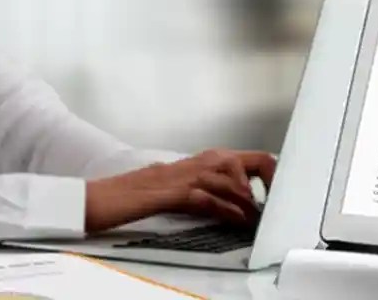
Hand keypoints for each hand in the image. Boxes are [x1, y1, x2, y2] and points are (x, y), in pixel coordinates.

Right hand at [84, 149, 276, 233]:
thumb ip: (201, 192)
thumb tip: (229, 204)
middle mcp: (190, 163)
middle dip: (264, 177)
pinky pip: (205, 196)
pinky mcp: (170, 192)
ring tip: (259, 215)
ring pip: (226, 176)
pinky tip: (237, 219)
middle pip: (239, 159)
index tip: (275, 190)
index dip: (262, 171)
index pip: (238, 158)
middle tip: (277, 200)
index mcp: (193, 162)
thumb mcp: (173, 191)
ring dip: (247, 197)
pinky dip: (226, 208)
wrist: (100, 197)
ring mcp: (180, 176)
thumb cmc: (133, 196)